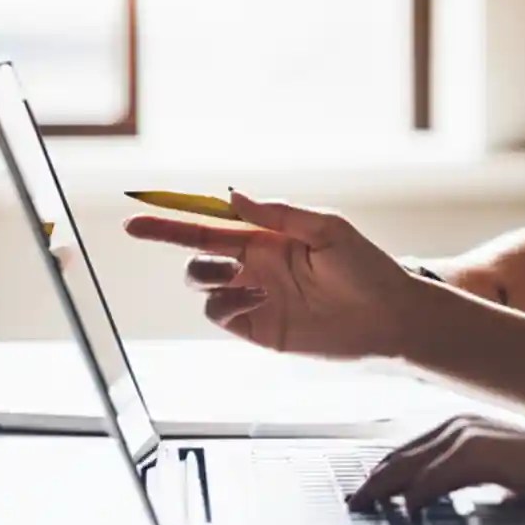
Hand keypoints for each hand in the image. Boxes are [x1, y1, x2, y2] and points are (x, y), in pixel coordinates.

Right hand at [124, 191, 416, 358]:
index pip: (209, 225)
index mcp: (269, 238)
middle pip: (196, 254)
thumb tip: (234, 196)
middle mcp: (256, 266)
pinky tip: (253, 302)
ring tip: (249, 284)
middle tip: (220, 257)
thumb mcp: (328, 229)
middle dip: (183, 248)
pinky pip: (219, 314)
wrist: (389, 318)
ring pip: (201, 286)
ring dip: (210, 280)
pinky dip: (223, 306)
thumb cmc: (367, 268)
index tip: (134, 218)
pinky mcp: (260, 328)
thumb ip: (280, 214)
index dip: (170, 221)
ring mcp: (256, 297)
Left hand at [349, 415, 524, 518]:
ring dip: (385, 488)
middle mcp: (457, 423)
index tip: (364, 489)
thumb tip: (429, 495)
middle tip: (355, 501)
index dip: (382, 471)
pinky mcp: (476, 452)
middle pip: (401, 454)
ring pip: (409, 465)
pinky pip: (433, 478)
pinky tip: (407, 509)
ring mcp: (466, 434)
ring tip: (368, 506)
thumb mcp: (490, 468)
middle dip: (374, 480)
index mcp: (459, 423)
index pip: (407, 448)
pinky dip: (416, 495)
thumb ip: (460, 473)